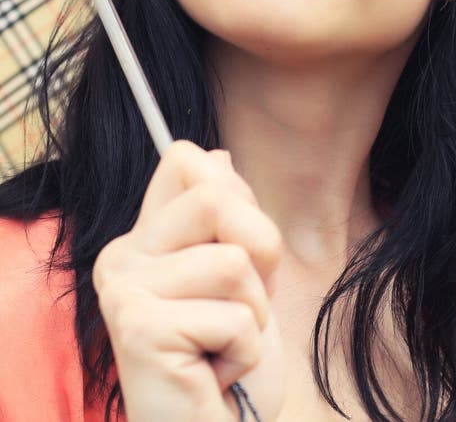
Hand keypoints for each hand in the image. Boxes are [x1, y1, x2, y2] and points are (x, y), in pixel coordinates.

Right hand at [92, 141, 284, 420]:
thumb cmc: (226, 356)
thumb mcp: (240, 272)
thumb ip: (224, 215)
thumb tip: (216, 155)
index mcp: (143, 236)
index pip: (187, 159)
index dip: (238, 197)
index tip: (239, 247)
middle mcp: (122, 255)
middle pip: (217, 198)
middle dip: (260, 252)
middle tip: (241, 302)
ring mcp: (124, 290)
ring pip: (234, 261)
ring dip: (253, 311)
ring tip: (222, 343)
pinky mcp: (138, 329)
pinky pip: (234, 318)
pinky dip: (244, 351)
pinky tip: (215, 373)